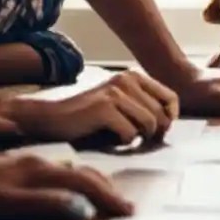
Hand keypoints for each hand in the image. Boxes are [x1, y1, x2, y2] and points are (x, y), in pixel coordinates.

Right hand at [0, 71, 177, 144]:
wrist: (48, 118)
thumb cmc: (85, 118)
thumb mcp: (118, 105)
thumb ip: (141, 107)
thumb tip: (168, 124)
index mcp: (132, 76)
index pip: (171, 97)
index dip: (170, 118)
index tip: (160, 132)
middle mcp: (126, 80)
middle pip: (161, 115)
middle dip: (154, 134)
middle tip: (139, 142)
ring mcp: (115, 92)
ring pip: (148, 124)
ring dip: (138, 138)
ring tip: (122, 139)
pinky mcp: (104, 108)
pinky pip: (130, 133)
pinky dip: (122, 142)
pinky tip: (110, 140)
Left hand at [0, 143, 131, 219]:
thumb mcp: (5, 203)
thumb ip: (45, 203)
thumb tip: (82, 208)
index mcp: (39, 173)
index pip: (85, 184)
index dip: (109, 198)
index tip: (129, 210)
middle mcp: (38, 164)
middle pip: (84, 173)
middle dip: (108, 189)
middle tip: (125, 205)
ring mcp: (27, 163)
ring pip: (72, 169)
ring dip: (94, 182)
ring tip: (106, 194)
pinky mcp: (16, 166)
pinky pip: (57, 170)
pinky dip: (74, 178)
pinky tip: (69, 183)